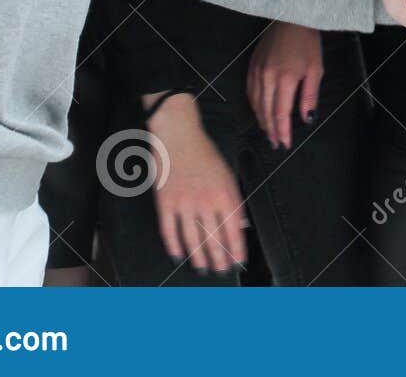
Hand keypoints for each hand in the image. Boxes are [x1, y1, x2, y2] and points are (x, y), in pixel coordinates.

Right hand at [146, 93, 248, 274]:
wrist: (179, 135)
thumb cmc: (204, 154)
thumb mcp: (226, 175)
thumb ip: (232, 201)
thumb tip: (240, 225)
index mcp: (224, 194)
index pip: (233, 229)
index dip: (236, 249)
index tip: (238, 262)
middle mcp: (206, 202)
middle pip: (213, 238)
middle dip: (218, 258)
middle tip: (220, 271)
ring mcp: (184, 203)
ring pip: (192, 239)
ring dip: (198, 257)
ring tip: (203, 268)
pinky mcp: (165, 203)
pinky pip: (170, 231)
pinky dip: (175, 246)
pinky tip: (179, 256)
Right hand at [246, 22, 322, 150]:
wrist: (291, 16)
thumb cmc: (308, 42)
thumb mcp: (316, 69)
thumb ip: (309, 96)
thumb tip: (307, 119)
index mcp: (285, 78)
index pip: (280, 112)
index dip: (282, 130)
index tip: (285, 144)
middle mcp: (267, 77)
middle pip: (266, 111)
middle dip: (271, 130)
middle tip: (276, 144)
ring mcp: (256, 71)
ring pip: (256, 103)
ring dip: (262, 120)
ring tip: (268, 132)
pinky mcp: (251, 65)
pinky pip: (250, 91)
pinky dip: (254, 105)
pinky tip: (260, 112)